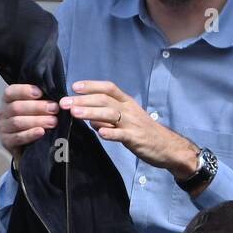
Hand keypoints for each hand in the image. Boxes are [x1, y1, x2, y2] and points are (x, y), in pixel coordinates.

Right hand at [0, 84, 58, 154]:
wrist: (32, 146)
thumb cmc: (36, 122)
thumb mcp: (39, 108)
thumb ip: (45, 100)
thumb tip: (60, 98)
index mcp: (9, 100)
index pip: (11, 92)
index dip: (25, 91)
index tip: (40, 93)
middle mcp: (4, 112)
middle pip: (16, 107)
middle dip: (37, 107)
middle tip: (54, 109)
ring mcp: (3, 127)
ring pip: (17, 122)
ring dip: (37, 121)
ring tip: (53, 122)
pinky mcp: (6, 142)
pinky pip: (17, 137)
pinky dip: (30, 134)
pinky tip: (41, 132)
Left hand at [59, 81, 198, 178]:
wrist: (168, 147)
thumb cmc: (144, 131)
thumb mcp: (128, 118)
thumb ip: (109, 115)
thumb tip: (88, 115)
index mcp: (128, 102)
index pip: (109, 88)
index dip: (92, 85)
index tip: (74, 86)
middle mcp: (129, 110)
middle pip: (105, 100)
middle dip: (83, 100)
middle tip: (64, 103)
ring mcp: (133, 124)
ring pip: (110, 115)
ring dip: (91, 113)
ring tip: (75, 113)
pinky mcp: (136, 139)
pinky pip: (121, 135)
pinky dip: (110, 133)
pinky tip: (99, 133)